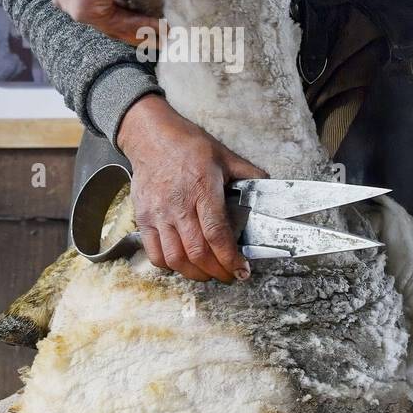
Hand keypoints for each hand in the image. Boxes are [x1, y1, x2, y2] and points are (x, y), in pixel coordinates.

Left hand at [51, 0, 156, 43]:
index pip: (92, 0)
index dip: (119, 10)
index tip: (140, 16)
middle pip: (101, 18)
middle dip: (129, 28)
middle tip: (153, 35)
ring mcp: (73, 5)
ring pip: (111, 25)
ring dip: (139, 30)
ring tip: (163, 33)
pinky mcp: (86, 11)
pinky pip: (118, 25)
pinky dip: (142, 27)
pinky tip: (161, 26)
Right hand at [117, 94, 267, 283]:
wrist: (151, 136)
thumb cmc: (188, 145)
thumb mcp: (224, 156)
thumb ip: (248, 175)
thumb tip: (268, 187)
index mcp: (203, 189)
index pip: (217, 234)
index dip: (231, 258)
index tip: (242, 270)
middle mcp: (179, 205)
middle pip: (197, 252)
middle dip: (217, 271)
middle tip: (229, 275)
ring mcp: (158, 213)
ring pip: (175, 257)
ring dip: (195, 273)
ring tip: (208, 273)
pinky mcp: (143, 217)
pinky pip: (154, 253)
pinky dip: (169, 266)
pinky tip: (182, 263)